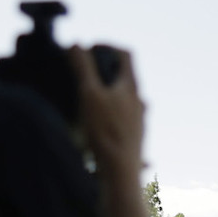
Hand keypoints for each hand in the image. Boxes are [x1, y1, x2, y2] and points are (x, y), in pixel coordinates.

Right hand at [70, 45, 144, 180]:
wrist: (120, 172)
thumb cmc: (105, 131)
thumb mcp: (89, 94)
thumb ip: (83, 67)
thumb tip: (76, 44)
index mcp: (132, 87)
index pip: (126, 54)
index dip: (106, 46)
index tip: (88, 49)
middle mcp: (140, 101)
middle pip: (124, 76)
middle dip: (104, 69)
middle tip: (84, 71)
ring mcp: (139, 120)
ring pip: (124, 97)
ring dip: (106, 91)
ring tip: (86, 96)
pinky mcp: (134, 136)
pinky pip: (122, 115)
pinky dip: (109, 109)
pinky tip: (95, 120)